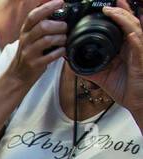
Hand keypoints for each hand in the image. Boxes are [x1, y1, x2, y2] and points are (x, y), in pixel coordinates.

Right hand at [4, 0, 68, 84]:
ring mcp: (29, 53)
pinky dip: (61, 51)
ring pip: (48, 40)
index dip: (47, 7)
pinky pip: (51, 56)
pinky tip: (62, 50)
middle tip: (65, 28)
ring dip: (61, 38)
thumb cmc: (28, 54)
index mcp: (25, 31)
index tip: (60, 2)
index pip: (34, 16)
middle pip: (43, 27)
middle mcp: (25, 41)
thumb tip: (59, 13)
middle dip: (59, 25)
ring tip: (63, 40)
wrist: (17, 75)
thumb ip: (41, 26)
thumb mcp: (30, 38)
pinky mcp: (34, 64)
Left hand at [81, 0, 142, 115]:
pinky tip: (128, 33)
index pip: (121, 27)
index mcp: (124, 47)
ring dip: (123, 19)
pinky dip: (133, 39)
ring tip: (113, 11)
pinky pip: (138, 46)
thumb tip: (70, 62)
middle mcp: (133, 46)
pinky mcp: (141, 60)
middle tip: (109, 2)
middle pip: (128, 23)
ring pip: (134, 29)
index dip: (116, 15)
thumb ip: (87, 68)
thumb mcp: (101, 75)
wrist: (136, 101)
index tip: (105, 6)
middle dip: (120, 11)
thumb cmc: (125, 87)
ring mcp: (138, 51)